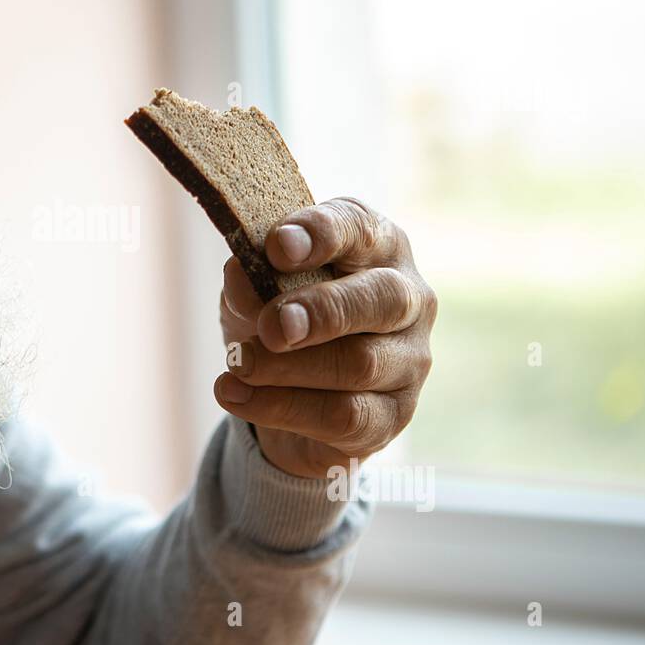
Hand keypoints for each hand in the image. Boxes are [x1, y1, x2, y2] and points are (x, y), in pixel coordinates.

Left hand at [214, 198, 435, 478]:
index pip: (359, 228)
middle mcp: (408, 298)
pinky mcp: (392, 415)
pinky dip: (281, 407)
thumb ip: (249, 277)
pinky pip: (344, 415)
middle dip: (321, 311)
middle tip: (270, 326)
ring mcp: (409, 360)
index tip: (276, 247)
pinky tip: (235, 396)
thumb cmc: (280, 317)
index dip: (320, 235)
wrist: (288, 393)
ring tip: (238, 364)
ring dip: (287, 367)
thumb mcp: (253, 289)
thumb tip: (243, 275)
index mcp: (376, 246)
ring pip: (359, 364)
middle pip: (382, 299)